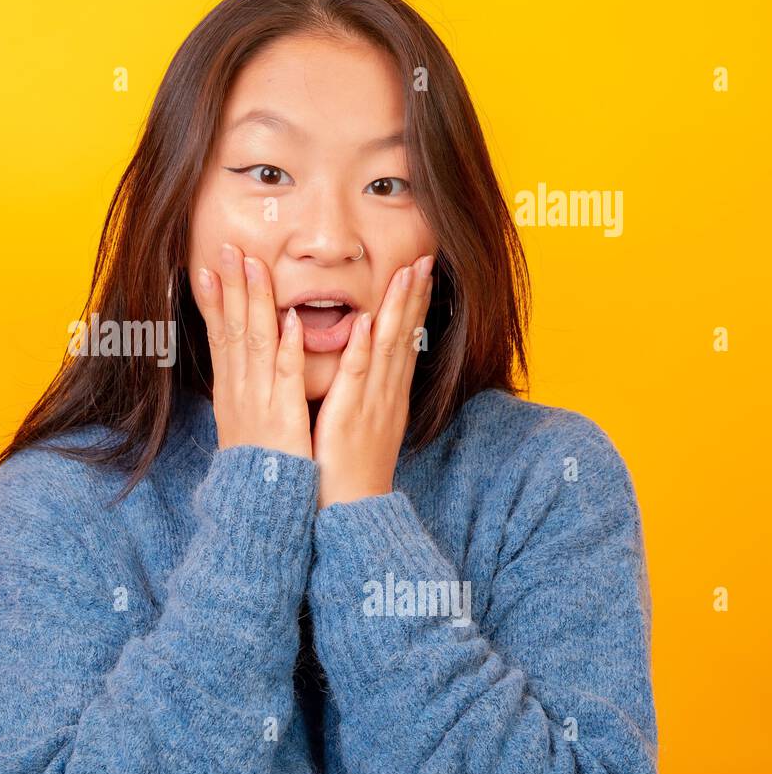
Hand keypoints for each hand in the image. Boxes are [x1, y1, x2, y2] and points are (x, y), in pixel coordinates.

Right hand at [192, 243, 310, 460]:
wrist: (259, 508)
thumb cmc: (258, 467)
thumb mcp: (242, 423)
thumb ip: (244, 391)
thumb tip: (240, 365)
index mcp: (230, 392)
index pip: (219, 337)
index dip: (214, 301)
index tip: (209, 269)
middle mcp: (238, 391)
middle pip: (233, 330)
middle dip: (230, 287)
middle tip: (227, 249)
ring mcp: (259, 402)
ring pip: (256, 342)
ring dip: (255, 302)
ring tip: (255, 266)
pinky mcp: (283, 416)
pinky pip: (285, 376)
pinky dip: (286, 347)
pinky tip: (289, 320)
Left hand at [313, 254, 434, 506]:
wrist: (350, 514)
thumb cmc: (349, 474)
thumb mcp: (363, 429)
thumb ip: (364, 398)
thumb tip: (363, 373)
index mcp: (387, 398)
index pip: (404, 343)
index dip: (413, 307)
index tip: (419, 274)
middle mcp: (386, 397)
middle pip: (404, 338)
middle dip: (414, 296)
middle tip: (423, 259)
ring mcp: (371, 406)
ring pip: (387, 349)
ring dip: (397, 309)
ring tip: (406, 273)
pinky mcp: (349, 419)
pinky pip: (357, 378)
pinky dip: (363, 348)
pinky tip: (368, 322)